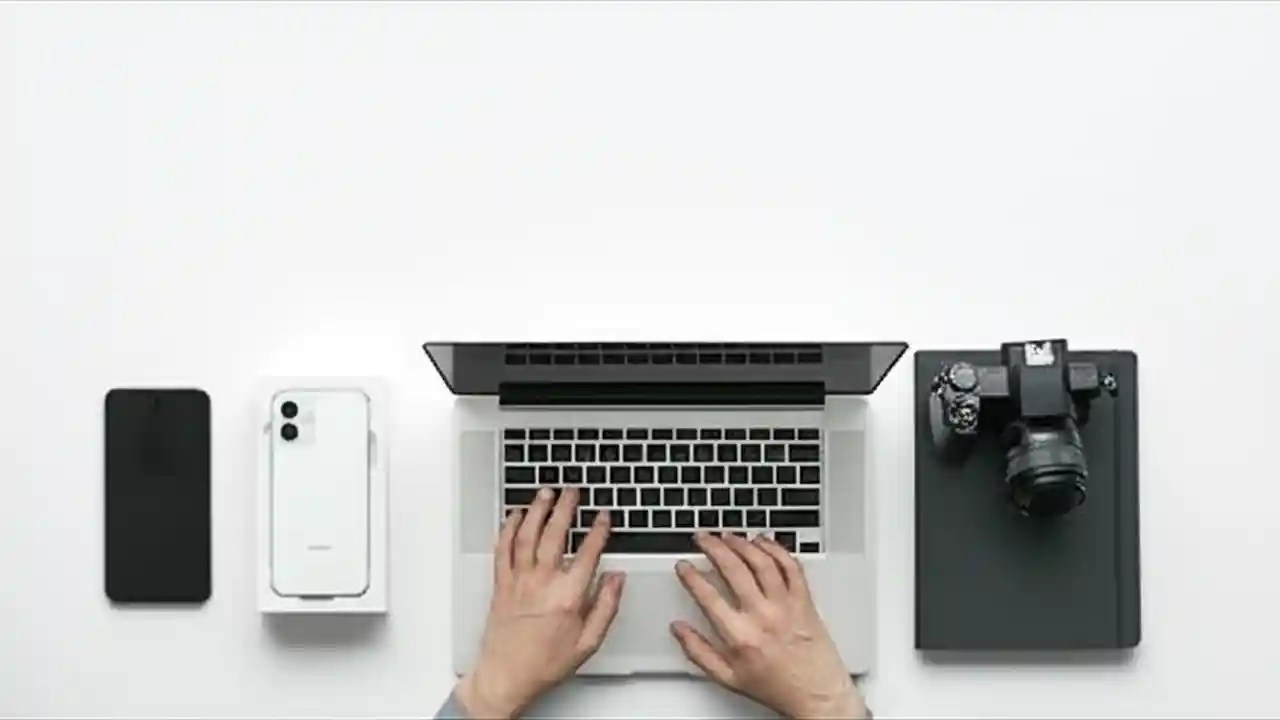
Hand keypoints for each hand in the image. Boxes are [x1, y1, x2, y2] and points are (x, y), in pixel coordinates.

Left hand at [456, 487, 623, 718]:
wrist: (506, 677)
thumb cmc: (544, 664)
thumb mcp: (588, 643)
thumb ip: (606, 606)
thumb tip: (616, 579)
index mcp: (567, 597)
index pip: (588, 553)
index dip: (598, 530)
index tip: (603, 517)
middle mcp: (541, 584)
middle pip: (555, 534)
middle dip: (566, 508)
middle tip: (572, 491)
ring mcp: (518, 581)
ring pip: (527, 535)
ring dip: (537, 510)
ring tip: (546, 493)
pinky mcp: (500, 584)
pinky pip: (502, 549)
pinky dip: (508, 528)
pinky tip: (514, 515)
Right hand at [671, 533, 866, 718]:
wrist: (817, 695)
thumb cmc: (777, 688)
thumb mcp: (729, 678)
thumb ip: (699, 652)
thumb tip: (679, 629)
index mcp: (740, 636)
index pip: (707, 595)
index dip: (691, 576)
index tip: (684, 566)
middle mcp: (762, 616)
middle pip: (734, 569)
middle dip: (713, 547)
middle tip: (703, 538)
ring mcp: (785, 605)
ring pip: (762, 561)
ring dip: (742, 543)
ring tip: (729, 536)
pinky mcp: (805, 601)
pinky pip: (791, 567)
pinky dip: (776, 549)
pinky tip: (763, 542)